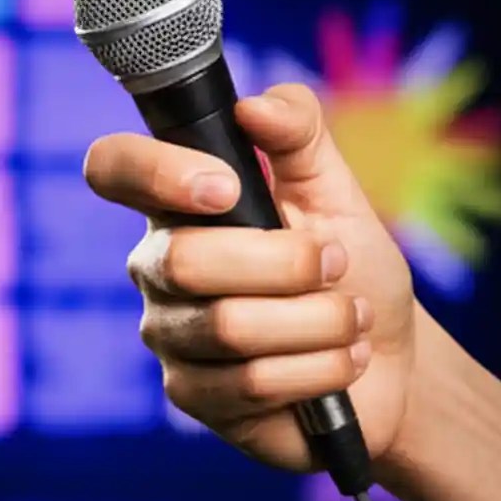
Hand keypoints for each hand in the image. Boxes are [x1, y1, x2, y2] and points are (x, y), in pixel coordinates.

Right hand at [83, 83, 417, 471]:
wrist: (386, 359)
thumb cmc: (352, 268)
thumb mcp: (337, 190)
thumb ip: (299, 133)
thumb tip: (254, 105)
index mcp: (176, 205)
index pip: (113, 168)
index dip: (156, 171)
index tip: (226, 187)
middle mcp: (156, 266)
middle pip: (185, 260)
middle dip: (286, 263)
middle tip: (336, 264)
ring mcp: (168, 334)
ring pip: (227, 325)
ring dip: (317, 320)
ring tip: (350, 318)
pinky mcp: (191, 396)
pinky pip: (249, 381)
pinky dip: (318, 368)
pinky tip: (339, 361)